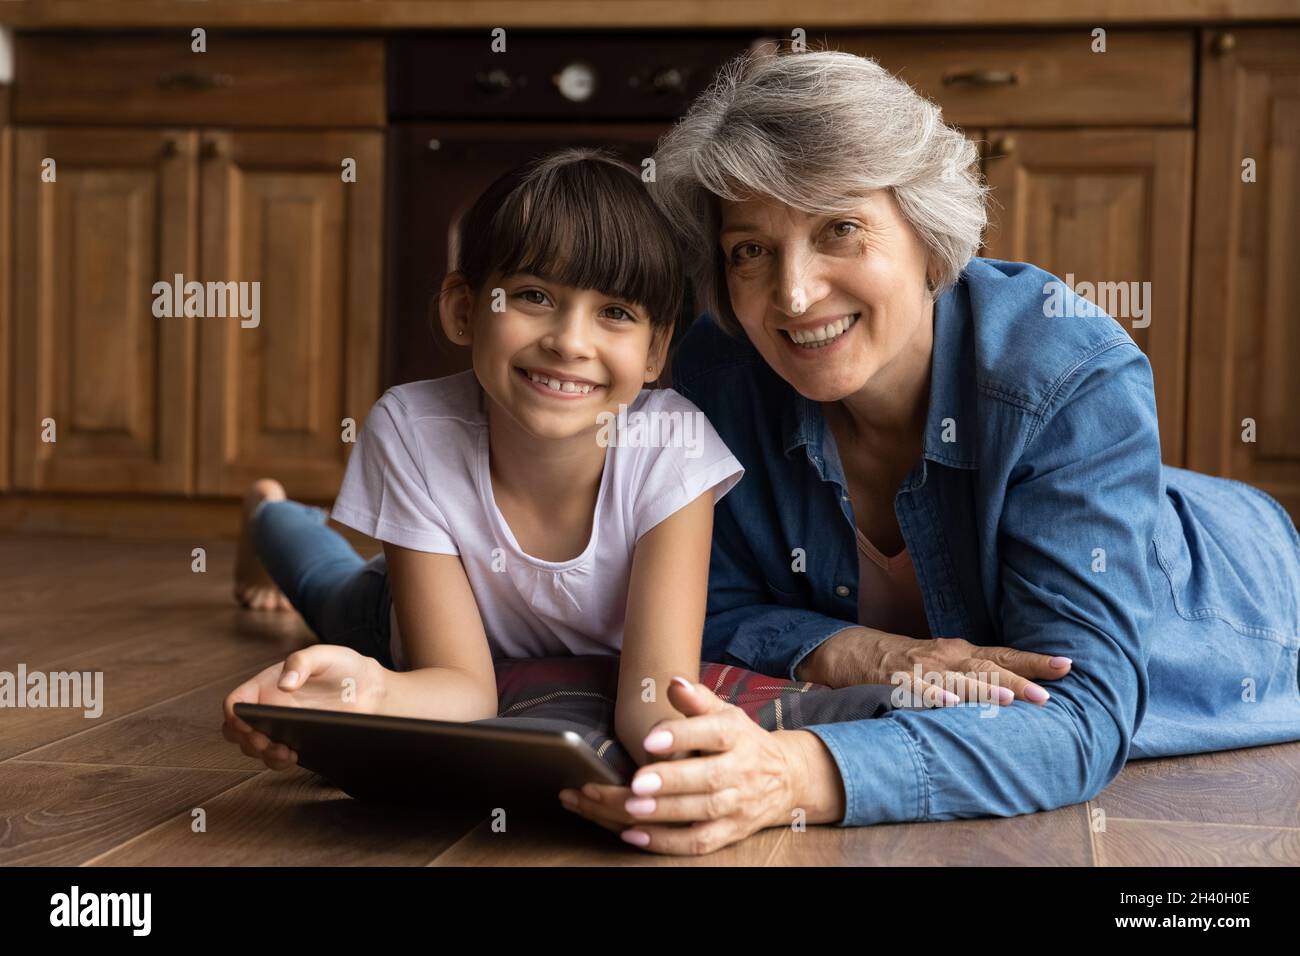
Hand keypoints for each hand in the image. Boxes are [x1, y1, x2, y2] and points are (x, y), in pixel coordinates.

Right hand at [221, 645, 386, 770]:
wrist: (370, 690)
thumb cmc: (344, 667)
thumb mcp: (325, 655)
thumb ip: (302, 661)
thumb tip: (284, 684)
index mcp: (267, 685)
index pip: (236, 702)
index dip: (232, 714)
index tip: (245, 723)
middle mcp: (269, 707)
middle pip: (237, 731)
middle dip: (245, 739)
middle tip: (265, 741)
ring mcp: (280, 727)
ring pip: (254, 748)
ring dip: (262, 753)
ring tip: (284, 750)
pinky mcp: (295, 742)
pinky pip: (276, 758)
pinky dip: (278, 761)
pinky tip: (293, 755)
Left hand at [560, 677, 810, 854]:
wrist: (786, 778)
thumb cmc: (741, 741)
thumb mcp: (725, 714)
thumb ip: (697, 699)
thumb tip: (673, 682)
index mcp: (738, 736)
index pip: (715, 734)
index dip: (683, 736)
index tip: (650, 739)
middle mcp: (741, 771)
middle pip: (709, 779)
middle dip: (671, 781)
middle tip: (636, 782)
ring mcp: (738, 805)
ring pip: (702, 813)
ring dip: (664, 813)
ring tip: (630, 807)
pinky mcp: (731, 832)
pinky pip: (700, 842)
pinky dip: (667, 843)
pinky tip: (634, 834)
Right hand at [796, 627, 1070, 704]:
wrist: (853, 650)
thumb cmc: (907, 661)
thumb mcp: (945, 662)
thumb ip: (976, 674)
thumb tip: (1021, 690)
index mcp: (961, 652)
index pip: (1004, 654)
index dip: (1034, 660)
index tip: (1067, 665)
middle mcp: (946, 656)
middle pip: (987, 665)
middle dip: (1019, 678)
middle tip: (1046, 695)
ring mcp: (922, 666)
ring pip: (957, 677)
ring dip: (984, 687)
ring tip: (1009, 698)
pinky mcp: (895, 678)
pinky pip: (916, 688)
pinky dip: (933, 695)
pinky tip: (949, 705)